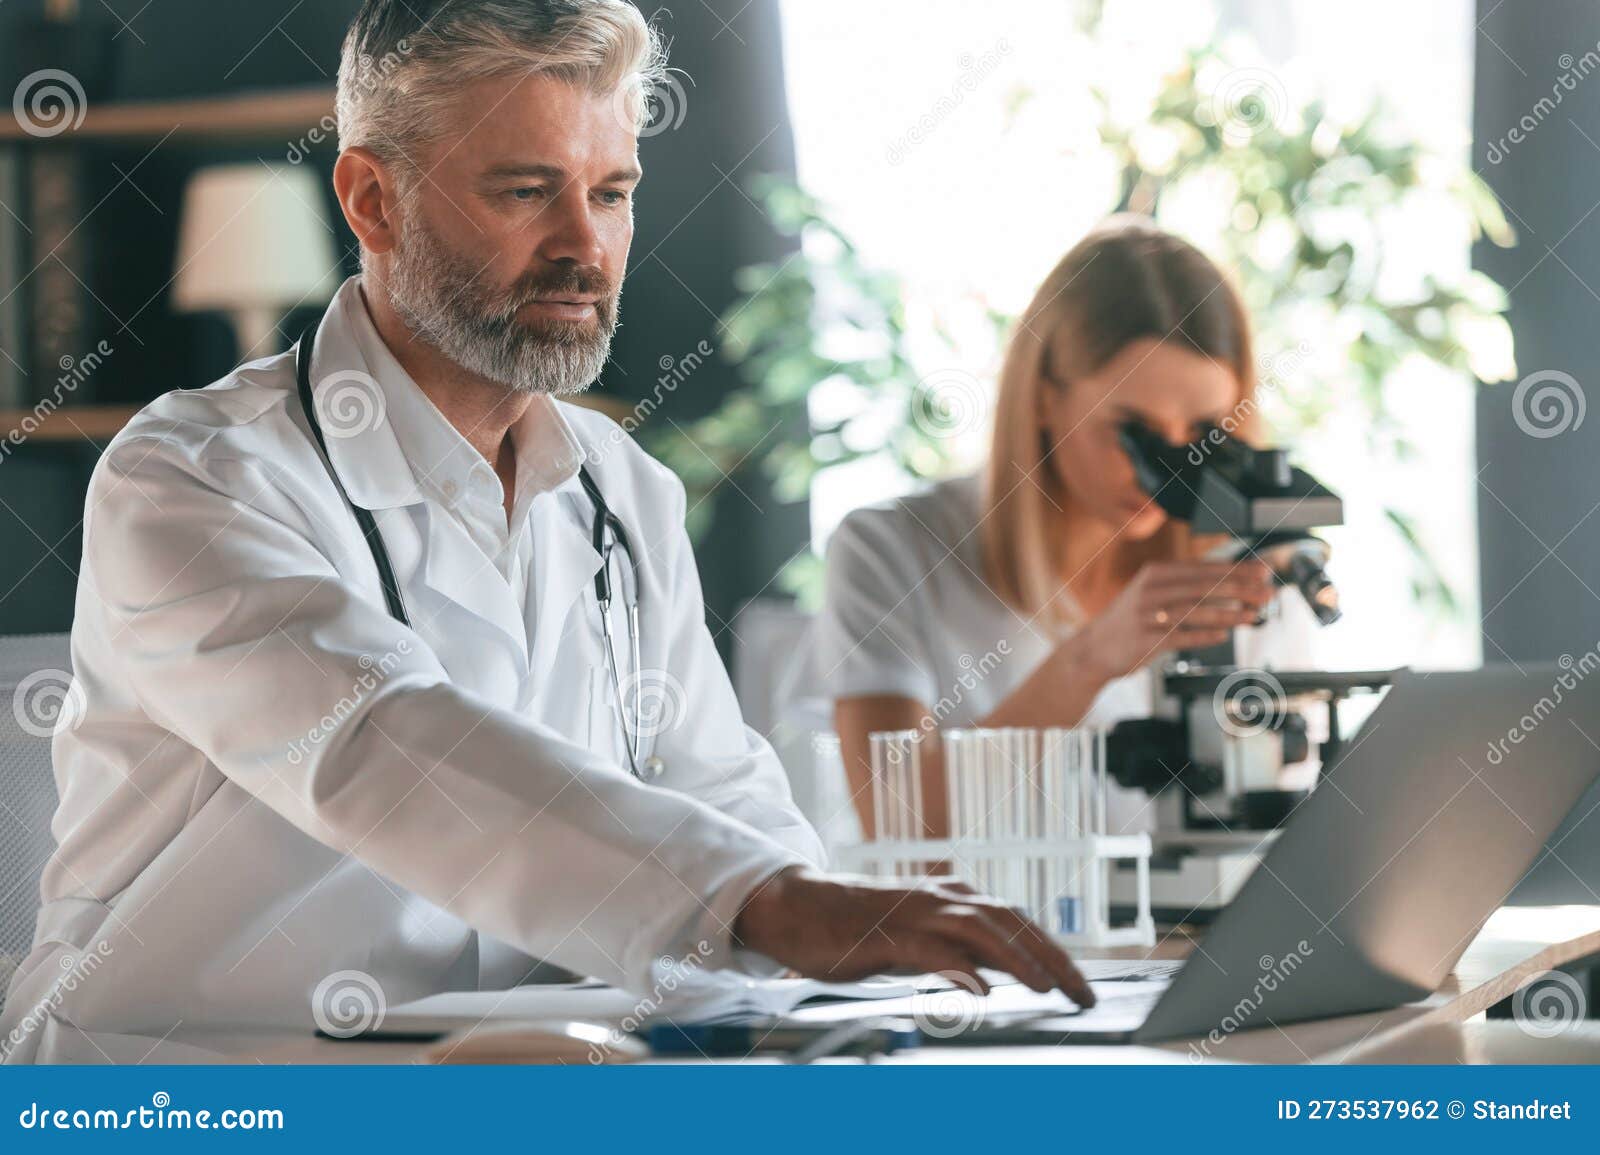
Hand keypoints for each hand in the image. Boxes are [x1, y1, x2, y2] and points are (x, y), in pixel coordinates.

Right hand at [731, 866, 1095, 1005]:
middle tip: (1084, 993)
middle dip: (1054, 957)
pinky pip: (932, 948)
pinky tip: (980, 988)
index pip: (1018, 921)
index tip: (1081, 984)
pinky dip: (960, 966)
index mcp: (953, 897)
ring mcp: (916, 913)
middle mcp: (942, 898)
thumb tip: (1003, 973)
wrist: (798, 908)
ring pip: (980, 928)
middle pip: (1012, 921)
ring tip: (1047, 987)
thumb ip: (960, 949)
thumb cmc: (858, 926)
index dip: (1055, 951)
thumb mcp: (921, 939)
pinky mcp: (888, 934)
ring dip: (1019, 958)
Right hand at [1072, 559, 1273, 679]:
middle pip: (1204, 586)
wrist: (1094, 649)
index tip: (1263, 572)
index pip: (1204, 568)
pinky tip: (1223, 634)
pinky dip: (1204, 635)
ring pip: (1196, 610)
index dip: (1237, 569)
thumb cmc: (1131, 622)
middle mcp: (1151, 589)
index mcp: (1157, 572)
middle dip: (1240, 588)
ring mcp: (1147, 614)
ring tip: (1252, 614)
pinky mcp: (1146, 638)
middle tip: (1267, 592)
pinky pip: (1181, 636)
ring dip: (1229, 612)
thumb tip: (1234, 584)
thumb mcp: (1154, 595)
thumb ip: (1188, 588)